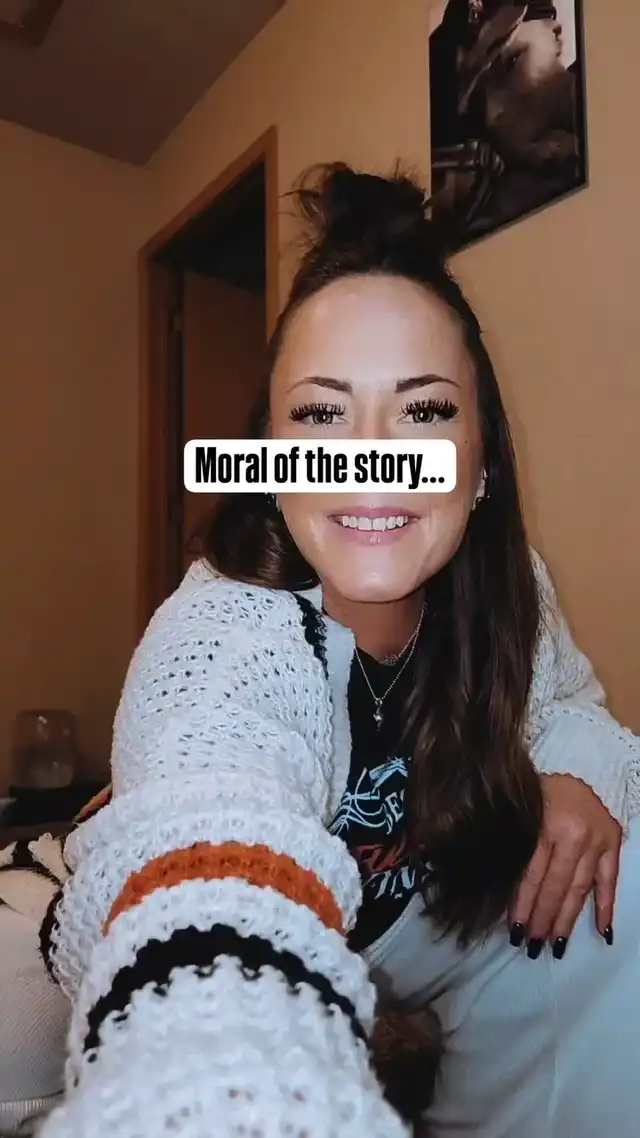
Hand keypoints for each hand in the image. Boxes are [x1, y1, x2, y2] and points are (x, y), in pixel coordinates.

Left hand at [509, 774, 621, 958]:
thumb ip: (514, 841)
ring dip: (567, 919)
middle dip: (543, 918)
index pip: (531, 874)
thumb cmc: (543, 786)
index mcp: (545, 825)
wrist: (583, 764)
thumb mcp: (522, 808)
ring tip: (556, 944)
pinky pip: (609, 881)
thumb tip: (496, 880)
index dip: (522, 904)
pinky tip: (603, 932)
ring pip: (579, 888)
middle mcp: (573, 837)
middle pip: (555, 886)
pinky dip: (606, 906)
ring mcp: (596, 843)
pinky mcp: (613, 845)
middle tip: (532, 945)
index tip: (514, 929)